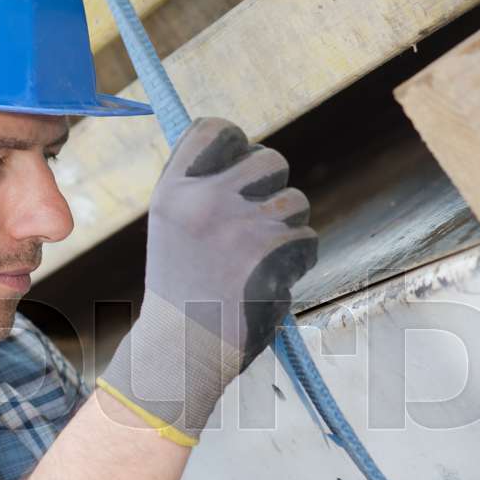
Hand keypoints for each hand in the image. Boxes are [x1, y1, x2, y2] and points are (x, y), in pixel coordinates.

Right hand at [100, 118, 315, 438]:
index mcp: (174, 190)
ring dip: (288, 229)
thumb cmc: (180, 290)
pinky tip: (266, 281)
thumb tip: (247, 153)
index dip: (237, 146)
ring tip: (256, 259)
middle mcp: (205, 200)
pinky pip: (308, 239)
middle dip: (272, 190)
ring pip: (295, 202)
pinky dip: (297, 261)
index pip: (217, 128)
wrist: (181, 351)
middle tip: (254, 224)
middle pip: (270, 159)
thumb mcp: (171, 227)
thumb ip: (200, 186)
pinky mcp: (274, 255)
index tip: (236, 172)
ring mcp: (241, 227)